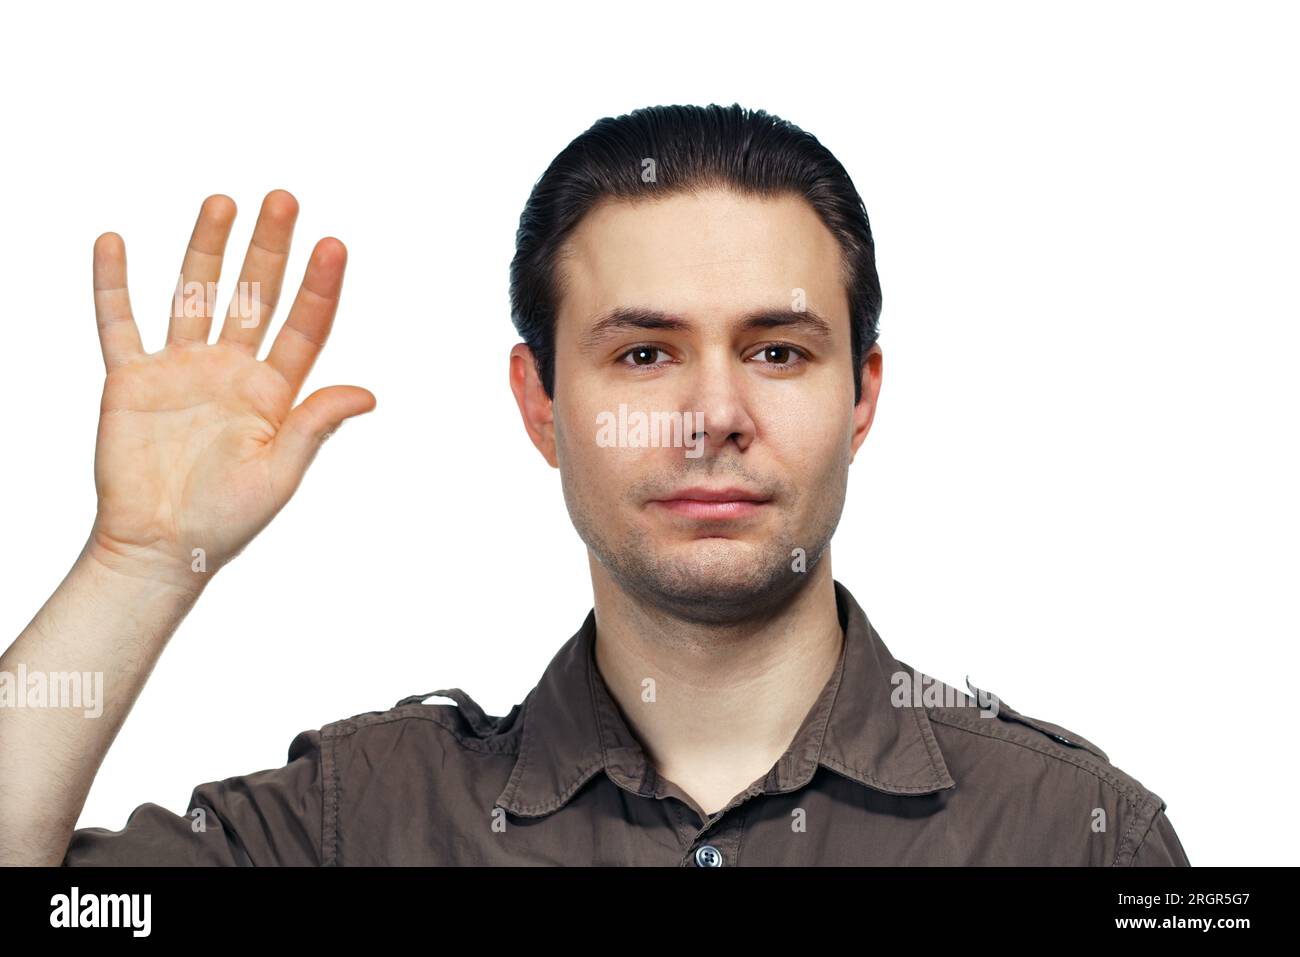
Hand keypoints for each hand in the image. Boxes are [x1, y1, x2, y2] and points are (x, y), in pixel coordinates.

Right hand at [86, 190, 374, 586]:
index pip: (303, 327)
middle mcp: (230, 370)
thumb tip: (368, 393)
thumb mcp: (281, 474)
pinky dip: (112, 284)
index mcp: (274, 392)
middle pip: (254, 295)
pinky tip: (114, 242)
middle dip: (269, 248)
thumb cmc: (227, 519)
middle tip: (284, 198)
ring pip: (193, 293)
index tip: (334, 245)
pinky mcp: (131, 379)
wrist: (161, 546)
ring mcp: (180, 369)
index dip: (319, 287)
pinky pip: (118, 323)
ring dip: (206, 248)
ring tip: (222, 201)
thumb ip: (315, 426)